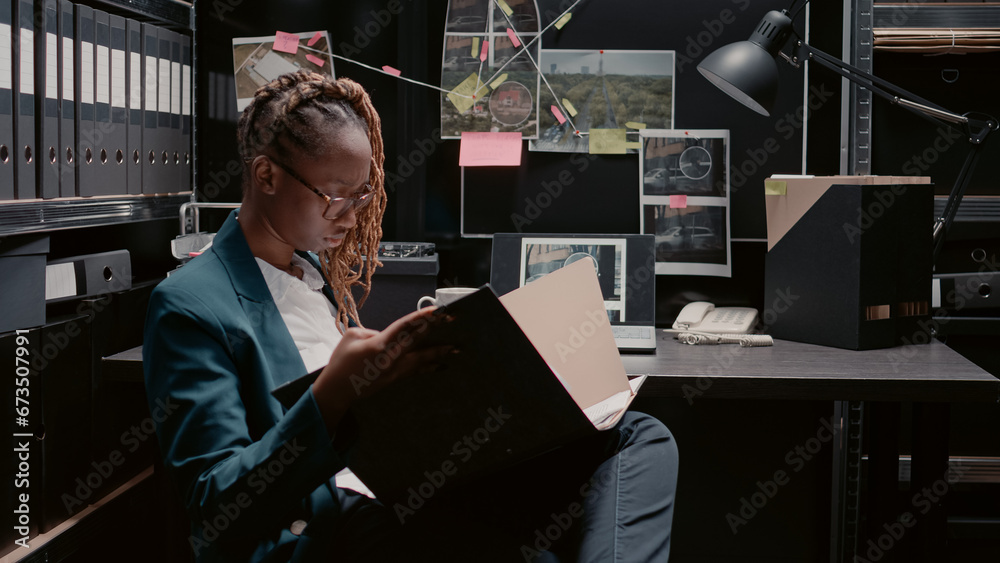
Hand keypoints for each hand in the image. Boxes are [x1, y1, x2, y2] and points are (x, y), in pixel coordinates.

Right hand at [312, 307, 452, 433]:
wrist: (337, 391)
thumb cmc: (341, 362)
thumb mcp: (352, 336)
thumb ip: (373, 332)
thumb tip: (389, 336)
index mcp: (380, 345)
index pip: (405, 326)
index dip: (422, 317)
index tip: (437, 310)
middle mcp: (391, 358)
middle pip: (418, 340)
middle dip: (435, 328)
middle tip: (453, 319)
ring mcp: (394, 370)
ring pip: (421, 358)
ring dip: (439, 352)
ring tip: (456, 348)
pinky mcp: (394, 379)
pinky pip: (415, 370)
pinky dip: (429, 366)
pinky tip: (441, 365)